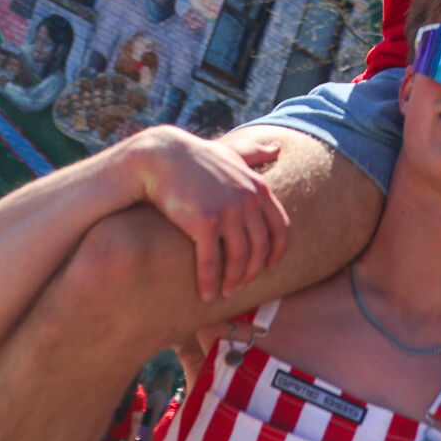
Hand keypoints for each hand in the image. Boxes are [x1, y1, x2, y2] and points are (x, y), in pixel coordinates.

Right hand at [120, 126, 287, 301]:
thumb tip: (278, 147)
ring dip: (233, 280)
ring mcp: (228, 211)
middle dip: (253, 271)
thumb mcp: (232, 152)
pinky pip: (211, 261)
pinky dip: (210, 281)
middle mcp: (248, 199)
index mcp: (258, 186)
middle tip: (241, 286)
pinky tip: (206, 293)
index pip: (279, 226)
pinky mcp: (205, 222)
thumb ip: (255, 154)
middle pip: (260, 247)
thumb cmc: (196, 157)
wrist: (161, 157)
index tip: (271, 268)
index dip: (277, 251)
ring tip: (225, 292)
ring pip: (239, 257)